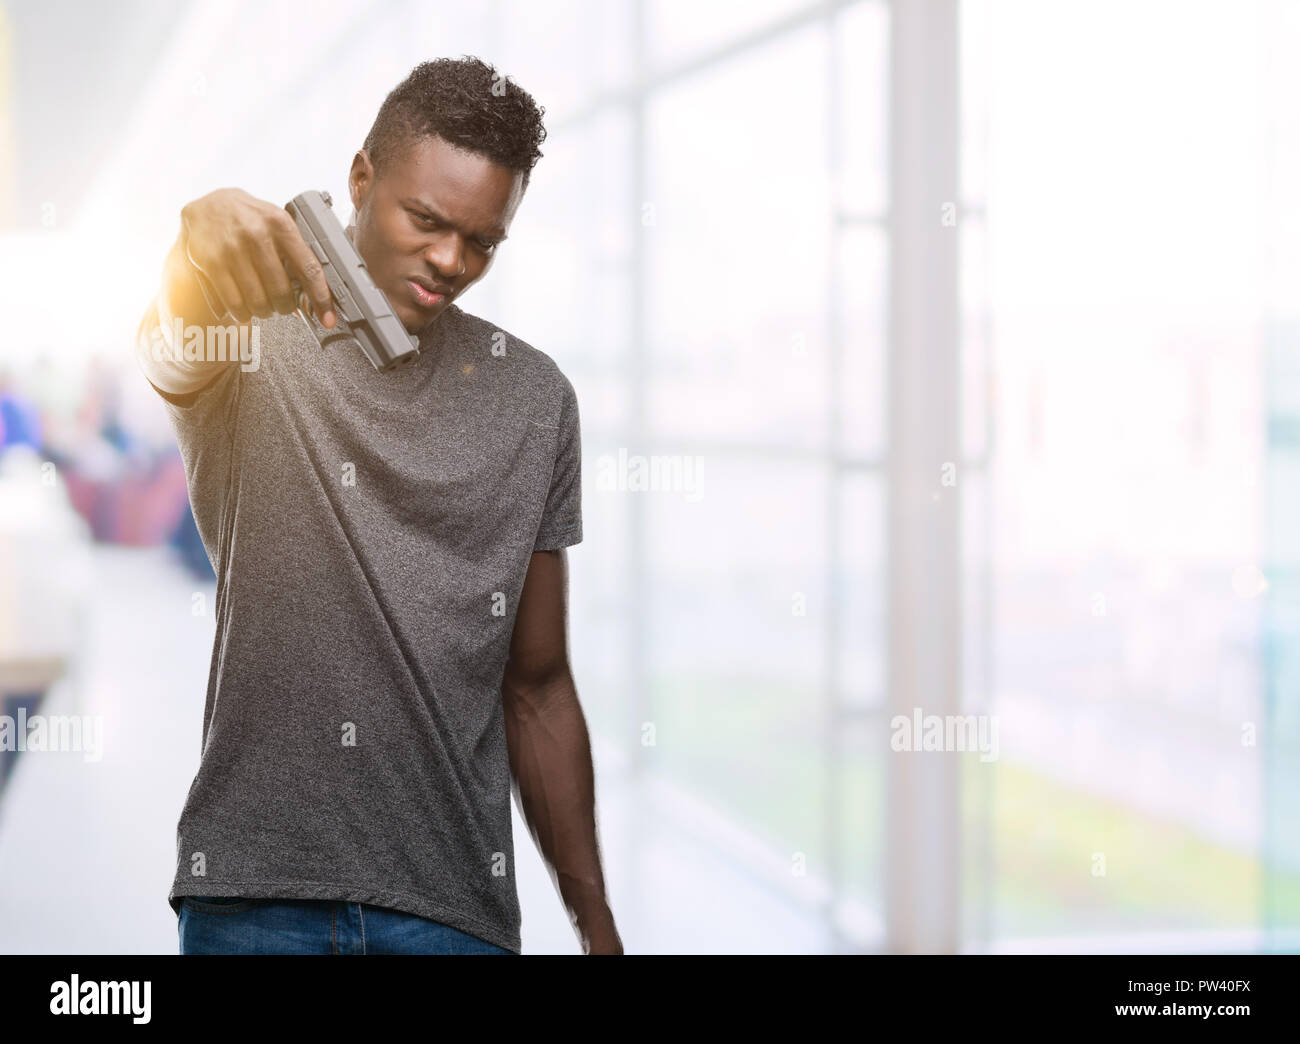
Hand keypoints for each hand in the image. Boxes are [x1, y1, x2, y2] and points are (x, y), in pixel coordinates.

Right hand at [179, 187, 336, 326]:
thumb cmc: (248, 218)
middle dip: (285, 307)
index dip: (320, 298)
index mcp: (280, 224)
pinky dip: (242, 312)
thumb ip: (294, 255)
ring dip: (264, 311)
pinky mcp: (211, 262)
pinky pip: (234, 302)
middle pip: (282, 291)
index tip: (327, 318)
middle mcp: (257, 235)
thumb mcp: (276, 224)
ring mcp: (232, 249)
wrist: (208, 205)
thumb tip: (308, 298)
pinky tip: (243, 308)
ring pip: (258, 301)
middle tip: (283, 305)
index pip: (309, 269)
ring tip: (262, 305)